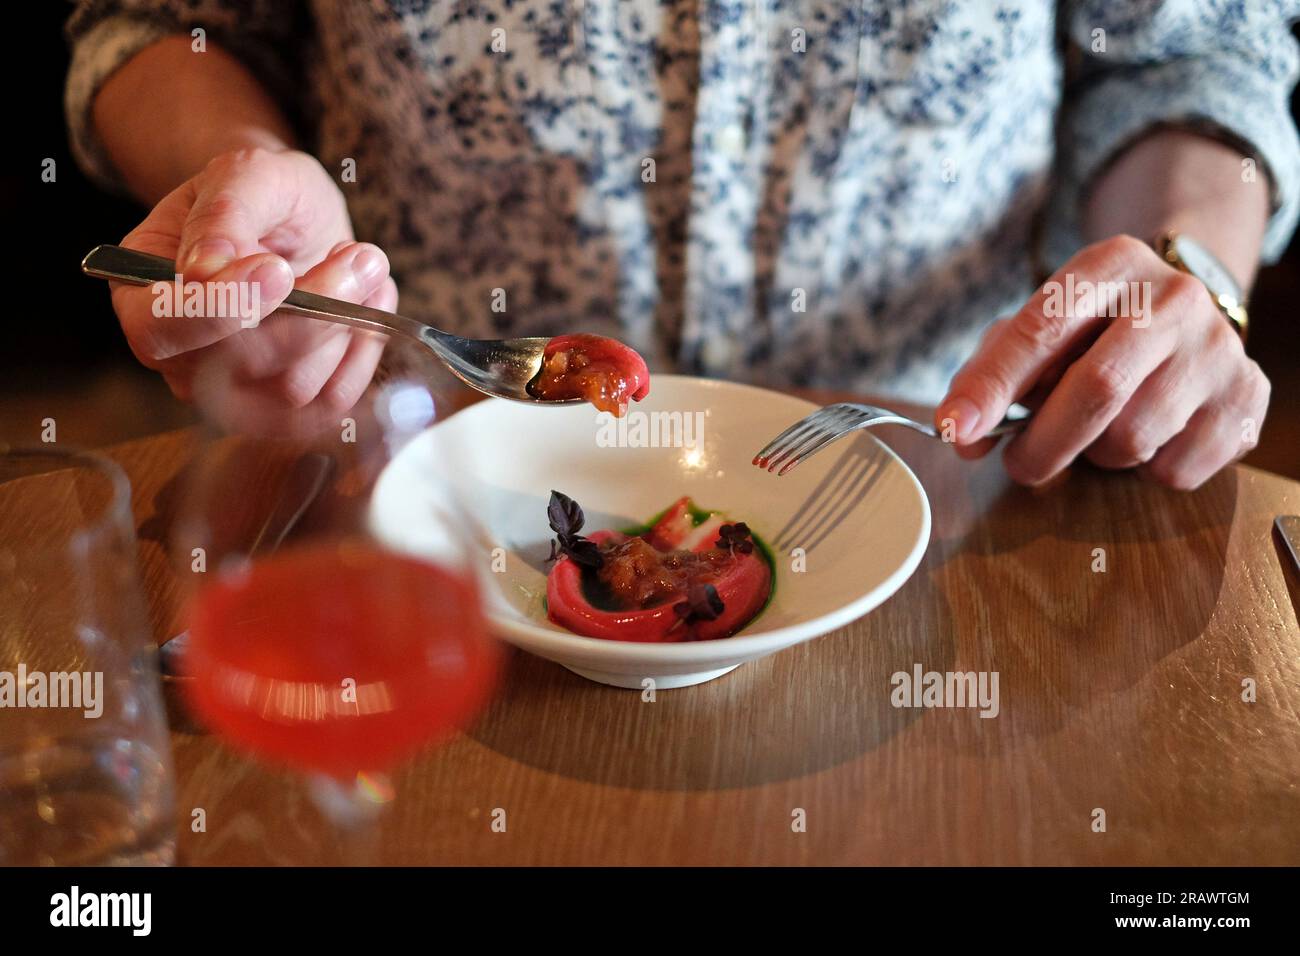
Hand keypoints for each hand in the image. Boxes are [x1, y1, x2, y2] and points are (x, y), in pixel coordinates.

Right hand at [110, 146, 394, 414]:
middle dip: (311, 310)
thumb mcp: (243, 175)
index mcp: (143, 297)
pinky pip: (331, 402)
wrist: (296, 223)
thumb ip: (222, 214)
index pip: (162, 329)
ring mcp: (231, 392)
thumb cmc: (261, 196)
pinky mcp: (284, 411)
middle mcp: (178, 359)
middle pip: (239, 365)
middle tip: (359, 256)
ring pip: (294, 387)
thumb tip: (203, 270)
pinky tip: (371, 301)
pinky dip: (364, 350)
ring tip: (361, 265)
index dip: (220, 310)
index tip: (278, 268)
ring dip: (345, 323)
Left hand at [936, 235, 1269, 489]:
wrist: (1188, 319)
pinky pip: (1174, 469)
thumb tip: (959, 432)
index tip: (955, 429)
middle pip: (1096, 389)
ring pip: (1133, 438)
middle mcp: (1174, 297)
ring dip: (1096, 457)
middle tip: (1020, 463)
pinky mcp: (1246, 398)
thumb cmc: (1093, 332)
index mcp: (1110, 266)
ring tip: (1096, 433)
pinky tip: (1148, 438)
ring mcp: (1217, 348)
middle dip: (1042, 444)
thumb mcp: (1038, 327)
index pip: (1040, 330)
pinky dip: (1145, 472)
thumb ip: (989, 372)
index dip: (992, 386)